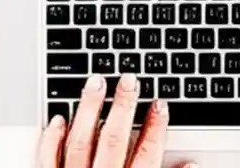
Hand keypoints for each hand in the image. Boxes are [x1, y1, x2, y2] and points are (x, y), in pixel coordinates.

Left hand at [36, 73, 191, 167]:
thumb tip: (191, 164)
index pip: (147, 154)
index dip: (156, 128)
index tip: (160, 105)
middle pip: (113, 139)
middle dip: (123, 107)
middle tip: (129, 80)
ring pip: (80, 141)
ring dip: (88, 109)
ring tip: (96, 82)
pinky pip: (48, 159)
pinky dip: (53, 138)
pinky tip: (59, 117)